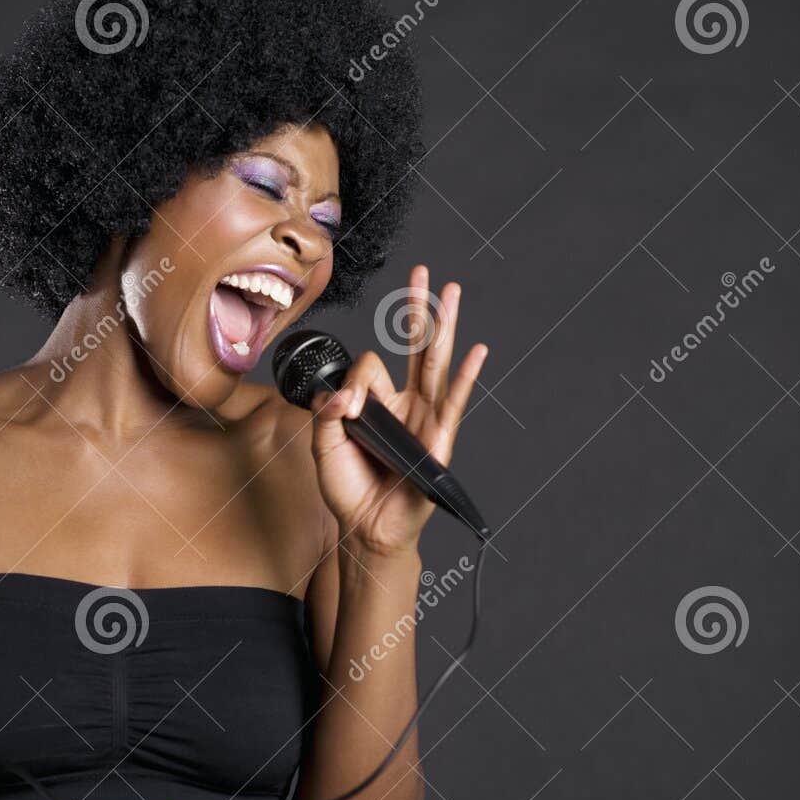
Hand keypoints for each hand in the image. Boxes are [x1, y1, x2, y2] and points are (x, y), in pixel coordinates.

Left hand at [310, 265, 487, 556]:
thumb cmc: (348, 489)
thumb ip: (327, 414)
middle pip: (414, 346)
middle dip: (418, 307)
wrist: (366, 528)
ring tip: (452, 291)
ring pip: (436, 363)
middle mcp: (405, 403)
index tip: (345, 405)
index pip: (369, 366)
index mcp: (378, 402)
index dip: (355, 380)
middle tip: (422, 271)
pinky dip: (466, 376)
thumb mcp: (323, 446)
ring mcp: (426, 418)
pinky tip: (476, 350)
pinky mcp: (439, 440)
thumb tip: (344, 393)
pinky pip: (454, 402)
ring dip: (445, 324)